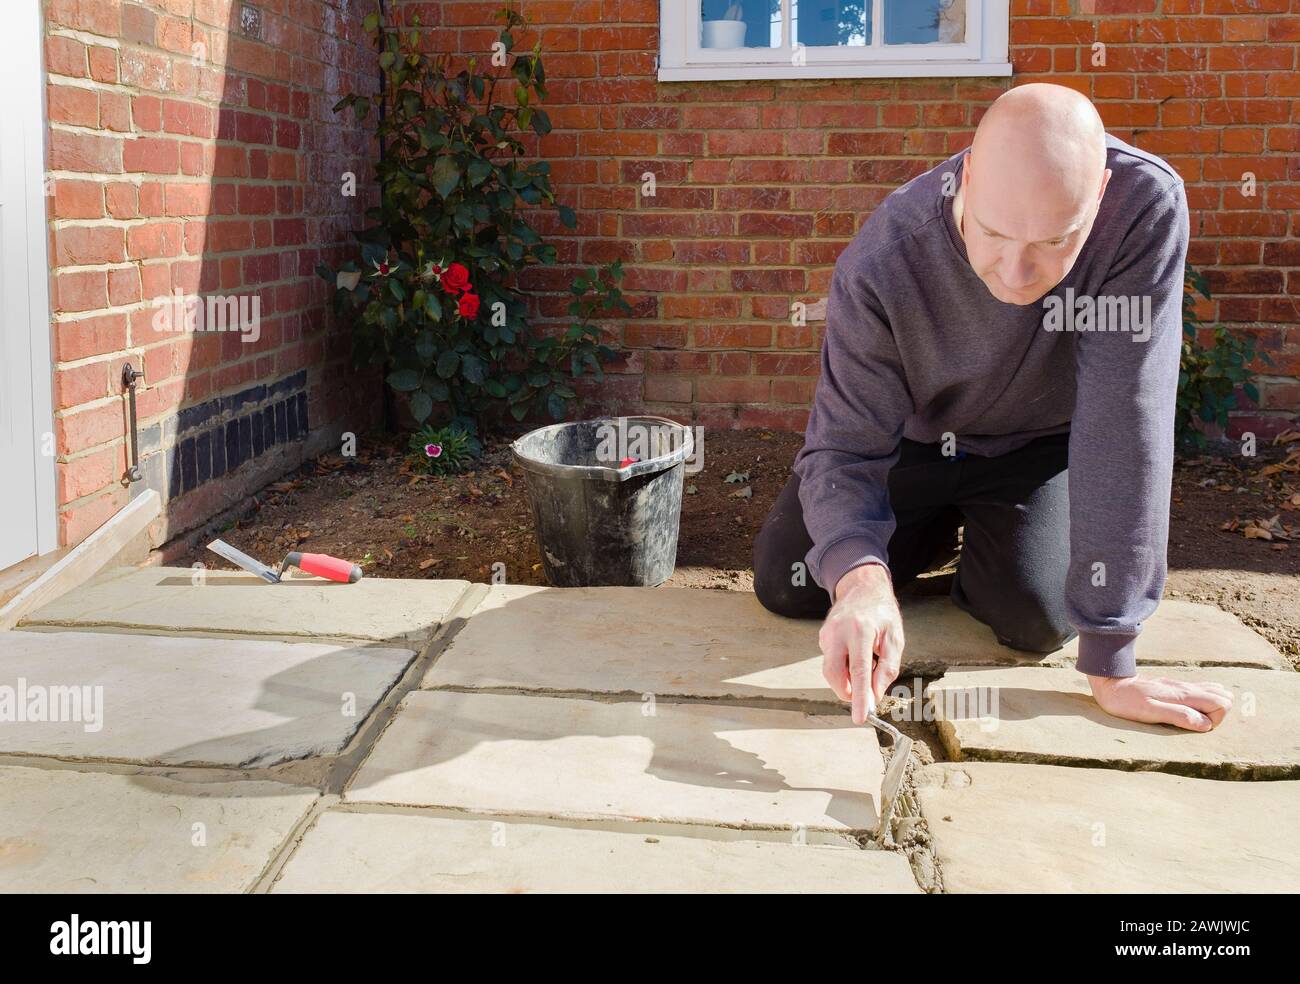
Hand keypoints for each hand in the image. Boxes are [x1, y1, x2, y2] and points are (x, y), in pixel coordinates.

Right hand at [819, 563, 903, 724]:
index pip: (858, 671)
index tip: (861, 717)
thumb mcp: (895, 640)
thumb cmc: (882, 615)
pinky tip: (855, 657)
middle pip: (834, 674)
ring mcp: (826, 634)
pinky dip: (843, 669)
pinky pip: (831, 661)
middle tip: (863, 698)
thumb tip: (875, 695)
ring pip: (830, 670)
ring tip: (865, 668)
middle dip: (847, 693)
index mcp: (860, 630)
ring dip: (846, 680)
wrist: (862, 589)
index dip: (859, 697)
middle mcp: (838, 632)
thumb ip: (886, 669)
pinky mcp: (822, 637)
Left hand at [1087, 674, 1232, 731]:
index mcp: (1183, 695)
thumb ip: (1178, 715)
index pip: (1222, 703)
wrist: (1108, 681)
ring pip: (1213, 692)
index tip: (1197, 726)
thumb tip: (1205, 724)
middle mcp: (1185, 688)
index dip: (1216, 719)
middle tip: (1196, 723)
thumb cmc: (1125, 700)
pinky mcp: (1172, 687)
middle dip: (1218, 714)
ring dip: (1211, 707)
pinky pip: (1199, 690)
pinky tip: (1189, 710)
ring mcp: (1180, 686)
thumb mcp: (1149, 711)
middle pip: (1223, 697)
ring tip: (1193, 719)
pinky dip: (1202, 701)